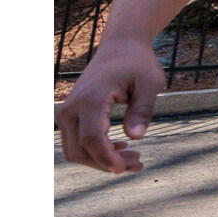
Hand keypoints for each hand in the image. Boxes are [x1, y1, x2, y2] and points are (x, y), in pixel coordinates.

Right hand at [56, 36, 166, 175]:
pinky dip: (95, 152)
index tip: (124, 170)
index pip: (91, 139)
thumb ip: (143, 109)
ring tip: (135, 161)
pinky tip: (121, 149)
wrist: (120, 46)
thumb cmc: (138, 63)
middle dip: (107, 164)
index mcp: (91, 99)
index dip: (106, 159)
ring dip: (101, 161)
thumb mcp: (150, 83)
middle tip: (139, 164)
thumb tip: (135, 138)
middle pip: (80, 150)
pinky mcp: (70, 115)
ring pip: (75, 151)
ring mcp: (67, 112)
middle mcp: (72, 107)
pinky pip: (76, 142)